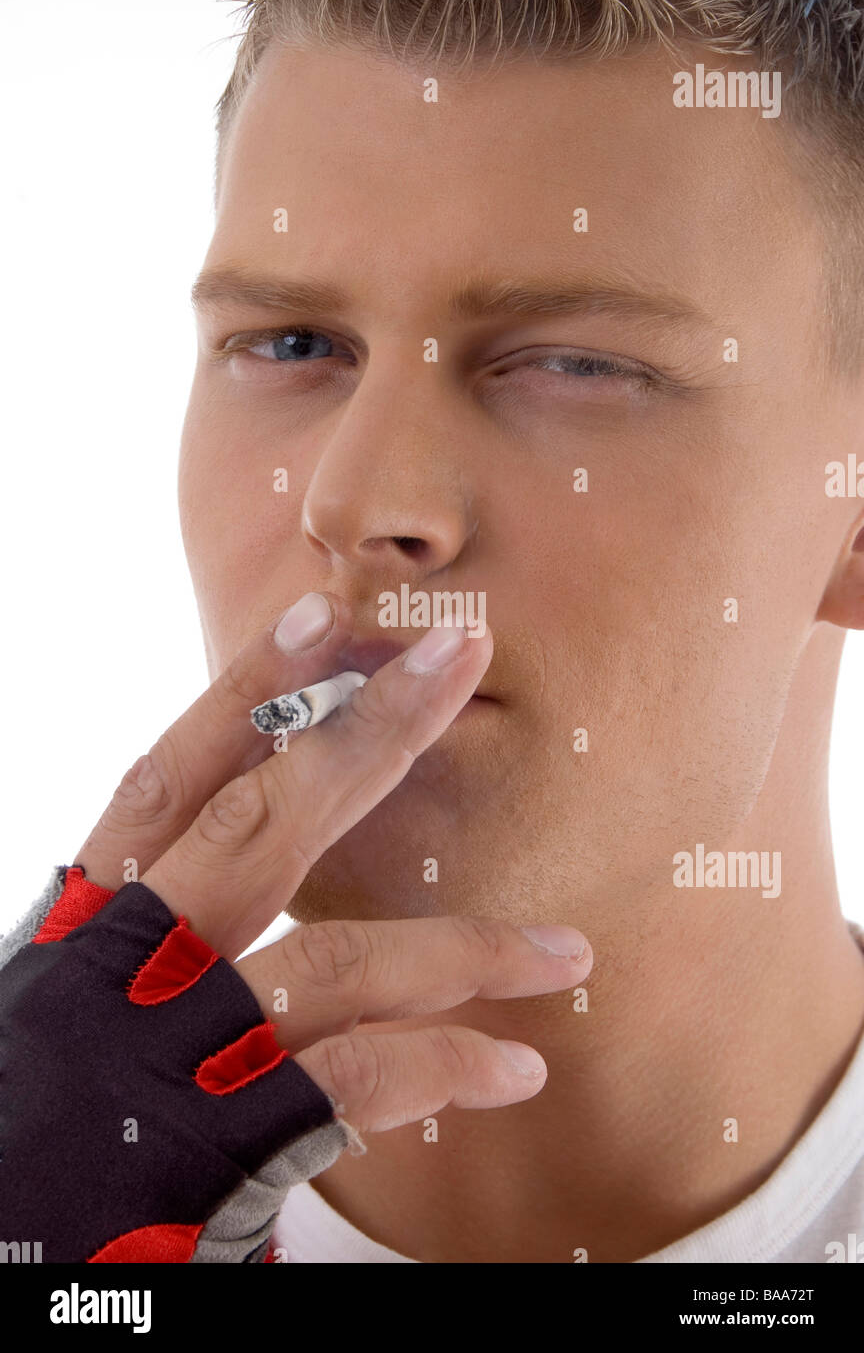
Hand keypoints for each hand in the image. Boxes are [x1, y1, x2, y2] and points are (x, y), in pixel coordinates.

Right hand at [75, 590, 592, 1134]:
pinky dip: (447, 1064)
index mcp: (89, 928)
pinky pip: (361, 1079)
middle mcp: (125, 972)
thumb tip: (246, 890)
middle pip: (256, 825)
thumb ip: (152, 943)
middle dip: (369, 735)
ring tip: (566, 952)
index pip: (169, 782)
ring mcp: (174, 1052)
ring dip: (465, 946)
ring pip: (336, 957)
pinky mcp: (220, 1144)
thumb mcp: (75, 1009)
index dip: (243, 692)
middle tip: (460, 658)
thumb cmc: (40, 1130)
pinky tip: (514, 1066)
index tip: (325, 614)